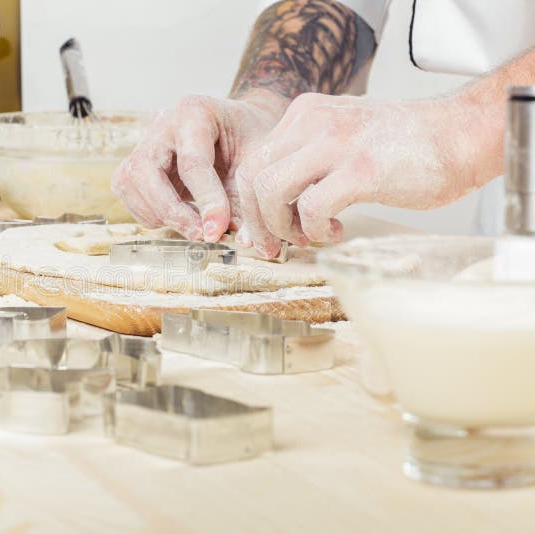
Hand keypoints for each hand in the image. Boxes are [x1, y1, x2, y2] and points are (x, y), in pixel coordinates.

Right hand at [111, 90, 288, 243]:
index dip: (205, 201)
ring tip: (197, 226)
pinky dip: (153, 215)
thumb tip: (245, 243)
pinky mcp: (134, 166)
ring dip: (161, 215)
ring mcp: (143, 143)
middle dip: (173, 212)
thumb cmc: (250, 140)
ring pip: (131, 186)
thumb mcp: (258, 161)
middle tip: (202, 235)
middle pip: (146, 172)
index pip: (192, 162)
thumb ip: (249, 197)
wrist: (239, 127)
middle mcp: (162, 124)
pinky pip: (130, 197)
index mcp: (195, 112)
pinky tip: (182, 216)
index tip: (218, 231)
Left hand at [236, 92, 491, 250]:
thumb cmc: (403, 147)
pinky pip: (310, 207)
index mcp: (304, 114)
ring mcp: (335, 143)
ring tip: (307, 237)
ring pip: (271, 191)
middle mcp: (313, 122)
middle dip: (258, 221)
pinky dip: (315, 229)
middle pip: (252, 177)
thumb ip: (305, 163)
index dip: (250, 204)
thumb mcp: (342, 138)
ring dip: (282, 227)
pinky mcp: (359, 169)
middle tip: (276, 245)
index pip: (253, 161)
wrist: (459, 136)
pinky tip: (336, 230)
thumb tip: (272, 208)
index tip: (264, 232)